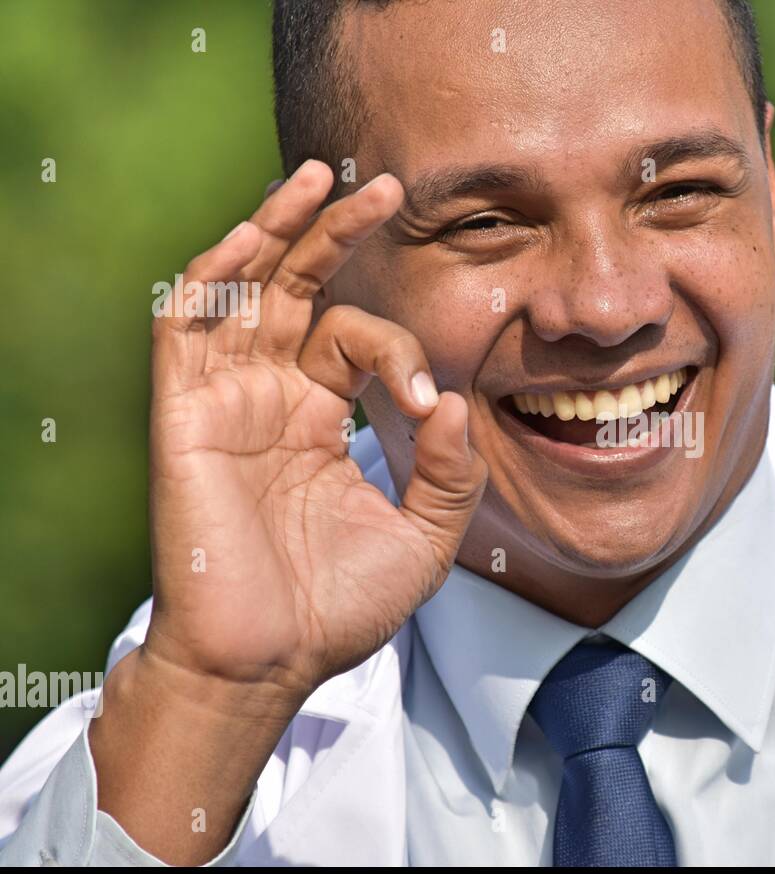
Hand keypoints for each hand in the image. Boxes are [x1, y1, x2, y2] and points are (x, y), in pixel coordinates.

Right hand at [144, 159, 486, 704]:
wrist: (269, 662)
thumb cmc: (338, 607)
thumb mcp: (424, 537)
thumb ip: (451, 470)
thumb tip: (455, 401)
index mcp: (323, 419)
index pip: (361, 342)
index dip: (404, 354)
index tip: (431, 406)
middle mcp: (274, 398)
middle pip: (301, 290)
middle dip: (338, 233)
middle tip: (387, 185)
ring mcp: (228, 400)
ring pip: (244, 290)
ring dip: (276, 230)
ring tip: (317, 177)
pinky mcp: (186, 414)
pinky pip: (190, 326)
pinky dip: (217, 277)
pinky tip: (257, 236)